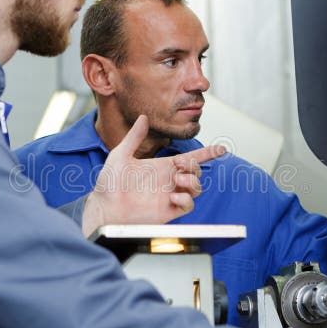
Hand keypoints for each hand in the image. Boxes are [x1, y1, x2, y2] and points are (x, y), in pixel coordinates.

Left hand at [81, 115, 225, 235]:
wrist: (105, 207)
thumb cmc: (109, 183)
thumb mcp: (121, 155)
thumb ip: (134, 137)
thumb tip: (143, 117)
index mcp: (162, 166)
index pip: (190, 158)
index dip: (207, 153)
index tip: (221, 148)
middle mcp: (169, 181)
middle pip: (196, 171)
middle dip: (194, 165)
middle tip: (179, 165)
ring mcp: (170, 196)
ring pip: (196, 188)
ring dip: (192, 181)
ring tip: (177, 180)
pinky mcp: (168, 210)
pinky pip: (188, 205)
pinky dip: (186, 199)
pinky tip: (173, 195)